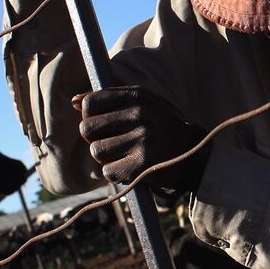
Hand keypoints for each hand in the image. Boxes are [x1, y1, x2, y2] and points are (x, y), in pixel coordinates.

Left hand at [75, 87, 209, 190]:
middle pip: (87, 128)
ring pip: (96, 151)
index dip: (90, 117)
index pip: (90, 104)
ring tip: (124, 154)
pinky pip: (108, 171)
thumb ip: (108, 99)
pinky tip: (130, 167)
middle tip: (113, 141)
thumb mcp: (142, 103)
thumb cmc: (161, 126)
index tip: (103, 124)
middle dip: (95, 138)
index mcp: (137, 95)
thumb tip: (74, 101)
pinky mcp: (143, 163)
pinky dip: (115, 173)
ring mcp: (142, 138)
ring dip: (106, 157)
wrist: (195, 154)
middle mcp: (140, 114)